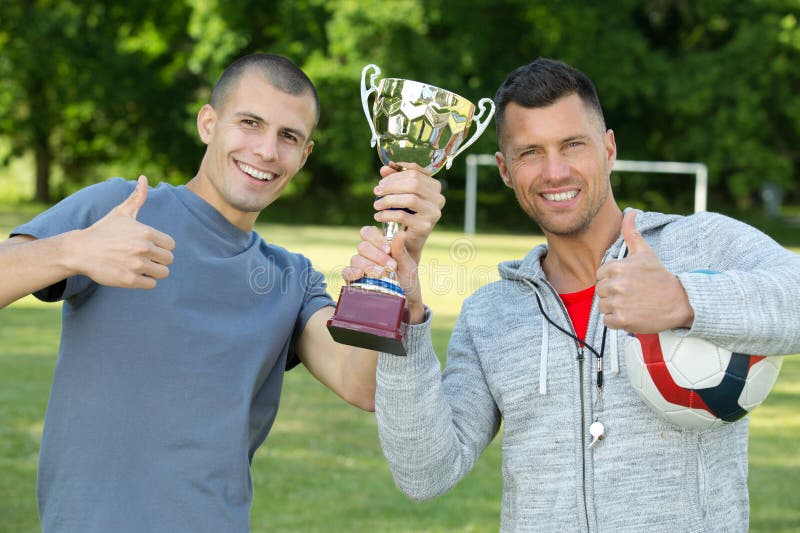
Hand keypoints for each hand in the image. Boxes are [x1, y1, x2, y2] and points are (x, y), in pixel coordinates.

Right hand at [69, 175, 175, 288]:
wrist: (80, 250)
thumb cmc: (103, 231)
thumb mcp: (121, 213)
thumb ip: (137, 197)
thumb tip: (144, 178)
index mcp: (146, 232)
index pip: (171, 245)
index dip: (162, 247)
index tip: (150, 247)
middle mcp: (144, 248)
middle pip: (168, 260)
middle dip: (159, 260)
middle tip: (144, 258)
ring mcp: (137, 265)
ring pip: (162, 273)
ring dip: (154, 271)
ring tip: (140, 266)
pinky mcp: (130, 280)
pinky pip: (151, 284)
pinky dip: (145, 281)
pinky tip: (134, 274)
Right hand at [343, 226, 424, 323]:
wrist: (406, 301)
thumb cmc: (407, 280)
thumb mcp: (408, 265)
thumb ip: (401, 250)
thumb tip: (401, 233)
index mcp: (379, 245)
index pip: (368, 232)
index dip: (376, 238)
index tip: (388, 249)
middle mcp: (367, 254)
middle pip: (363, 246)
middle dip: (377, 256)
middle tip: (391, 266)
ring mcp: (359, 266)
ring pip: (355, 259)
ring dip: (368, 266)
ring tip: (381, 274)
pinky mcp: (353, 280)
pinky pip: (346, 272)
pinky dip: (352, 272)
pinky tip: (360, 275)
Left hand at [372, 164, 444, 263]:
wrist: (408, 242)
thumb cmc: (405, 214)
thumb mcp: (400, 195)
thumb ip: (394, 180)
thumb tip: (384, 168)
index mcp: (435, 187)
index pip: (415, 173)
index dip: (396, 174)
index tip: (381, 181)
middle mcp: (438, 198)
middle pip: (414, 183)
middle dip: (391, 186)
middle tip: (376, 191)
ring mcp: (434, 213)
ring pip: (410, 199)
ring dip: (388, 200)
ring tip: (376, 204)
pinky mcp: (425, 226)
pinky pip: (403, 216)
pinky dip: (387, 215)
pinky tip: (378, 216)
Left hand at [595, 210, 693, 332]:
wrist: (680, 301)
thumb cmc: (660, 276)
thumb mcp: (645, 252)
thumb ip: (631, 232)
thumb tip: (630, 212)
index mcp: (616, 268)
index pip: (600, 275)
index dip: (613, 279)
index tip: (628, 281)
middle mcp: (615, 285)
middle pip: (600, 291)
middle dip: (613, 293)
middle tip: (633, 293)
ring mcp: (618, 303)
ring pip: (603, 307)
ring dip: (615, 308)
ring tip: (633, 303)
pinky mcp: (622, 320)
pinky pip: (607, 321)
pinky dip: (617, 321)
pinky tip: (632, 314)